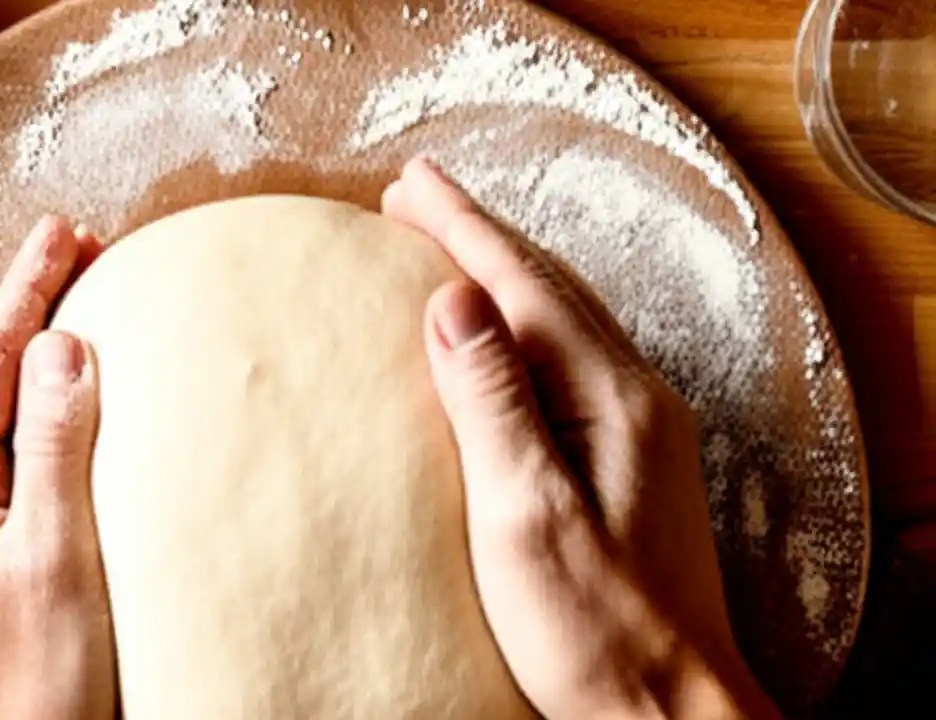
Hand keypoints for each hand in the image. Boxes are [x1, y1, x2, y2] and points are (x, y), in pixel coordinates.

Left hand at [0, 216, 114, 719]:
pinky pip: (29, 451)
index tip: (64, 233)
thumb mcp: (51, 557)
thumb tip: (63, 346)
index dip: (26, 291)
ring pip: (10, 409)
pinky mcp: (9, 548)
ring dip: (47, 350)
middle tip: (81, 247)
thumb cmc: (30, 683)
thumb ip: (53, 449)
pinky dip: (59, 406)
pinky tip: (84, 400)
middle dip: (34, 306)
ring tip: (86, 302)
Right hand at [383, 159, 781, 718]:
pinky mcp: (629, 457)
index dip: (463, 228)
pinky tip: (501, 333)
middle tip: (414, 195)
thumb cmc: (593, 626)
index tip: (409, 183)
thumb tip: (456, 297)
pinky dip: (523, 322)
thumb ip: (494, 401)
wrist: (667, 706)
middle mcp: (634, 396)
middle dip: (479, 234)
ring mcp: (638, 426)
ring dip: (502, 272)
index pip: (524, 286)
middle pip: (548, 287)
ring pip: (562, 317)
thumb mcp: (526, 513)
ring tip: (449, 245)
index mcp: (610, 398)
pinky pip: (568, 357)